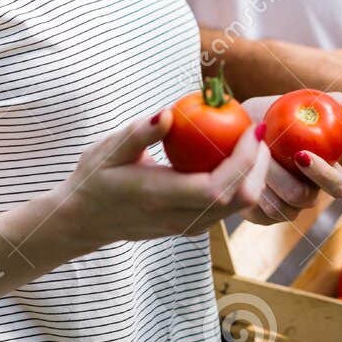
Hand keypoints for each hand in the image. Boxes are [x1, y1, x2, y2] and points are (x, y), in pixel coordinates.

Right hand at [52, 107, 270, 248]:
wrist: (83, 220)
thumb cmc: (93, 178)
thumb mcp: (108, 150)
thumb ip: (139, 133)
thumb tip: (168, 113)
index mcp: (160, 197)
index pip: (217, 187)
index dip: (243, 160)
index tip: (253, 128)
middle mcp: (178, 218)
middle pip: (239, 200)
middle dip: (258, 165)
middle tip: (258, 130)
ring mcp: (186, 227)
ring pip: (238, 208)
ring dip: (253, 175)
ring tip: (251, 141)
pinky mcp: (190, 227)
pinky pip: (227, 208)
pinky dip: (240, 183)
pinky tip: (234, 157)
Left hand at [235, 94, 341, 224]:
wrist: (234, 130)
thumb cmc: (270, 116)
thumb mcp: (294, 104)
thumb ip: (328, 104)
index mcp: (326, 172)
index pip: (339, 186)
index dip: (324, 174)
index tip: (300, 153)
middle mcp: (309, 193)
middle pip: (305, 198)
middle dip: (282, 175)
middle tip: (265, 151)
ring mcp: (288, 208)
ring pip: (280, 207)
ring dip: (262, 179)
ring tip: (246, 153)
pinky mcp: (264, 216)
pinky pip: (260, 214)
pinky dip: (249, 191)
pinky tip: (241, 170)